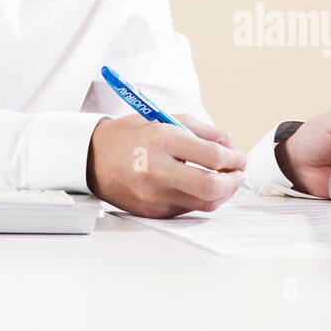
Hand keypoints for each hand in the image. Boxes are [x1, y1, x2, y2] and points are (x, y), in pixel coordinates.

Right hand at [86, 112, 248, 217]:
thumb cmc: (130, 135)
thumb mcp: (163, 119)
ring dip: (221, 192)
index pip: (212, 155)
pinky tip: (199, 186)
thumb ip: (201, 130)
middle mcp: (156, 169)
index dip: (234, 158)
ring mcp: (153, 195)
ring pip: (204, 203)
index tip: (239, 157)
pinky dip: (199, 198)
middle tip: (237, 173)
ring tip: (223, 180)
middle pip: (212, 186)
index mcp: (161, 140)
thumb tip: (231, 145)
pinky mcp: (152, 212)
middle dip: (233, 181)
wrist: (92, 158)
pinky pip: (188, 209)